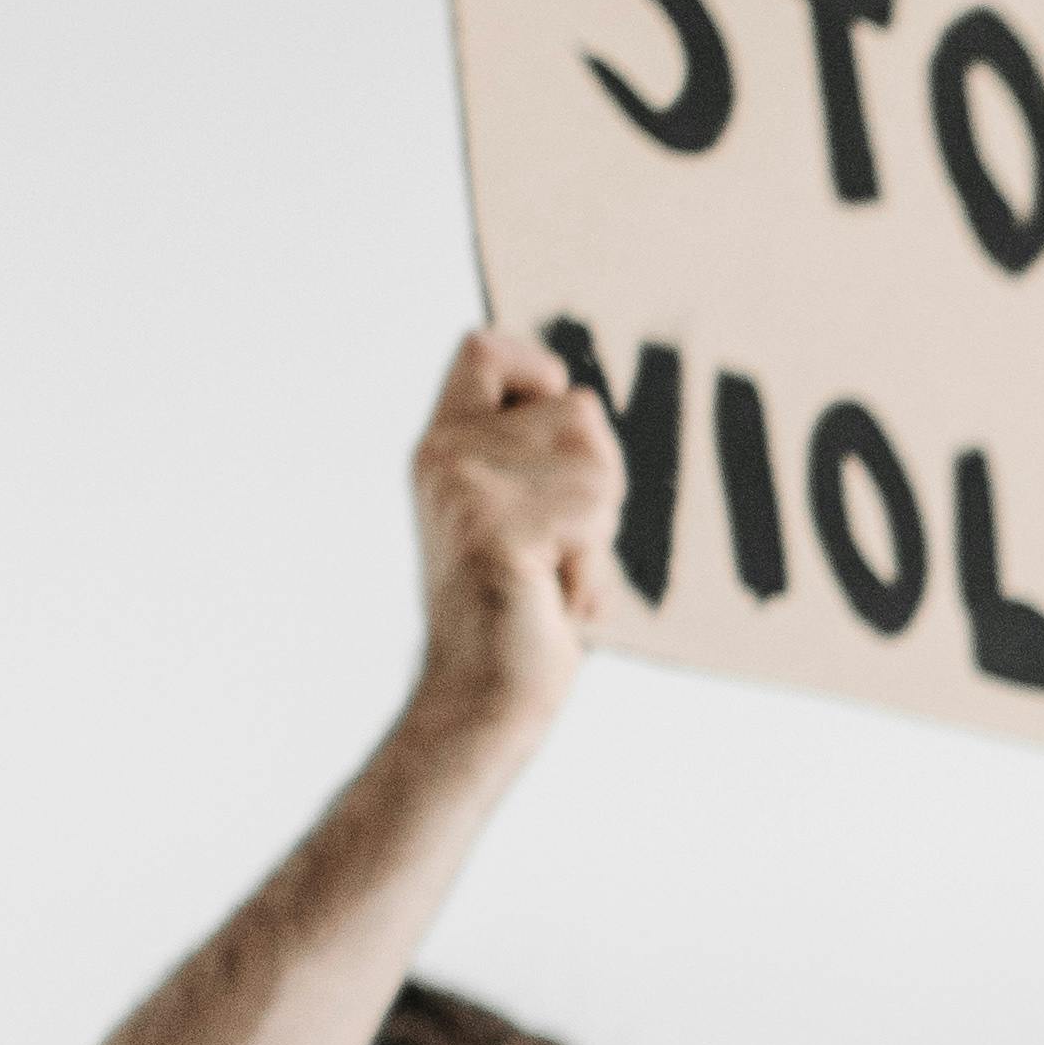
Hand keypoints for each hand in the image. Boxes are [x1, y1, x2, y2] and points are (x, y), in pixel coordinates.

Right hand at [407, 325, 624, 737]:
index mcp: (442, 446)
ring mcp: (465, 489)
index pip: (485, 349)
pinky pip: (594, 517)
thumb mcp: (517, 513)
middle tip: (560, 544)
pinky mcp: (496, 528)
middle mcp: (444, 455)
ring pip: (599, 465)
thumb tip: (583, 402)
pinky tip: (551, 596)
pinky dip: (591, 566)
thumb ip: (533, 455)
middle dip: (600, 478)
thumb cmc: (515, 612)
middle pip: (580, 410)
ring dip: (599, 529)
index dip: (538, 368)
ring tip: (550, 573)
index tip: (554, 417)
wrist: (481, 695)